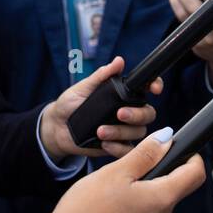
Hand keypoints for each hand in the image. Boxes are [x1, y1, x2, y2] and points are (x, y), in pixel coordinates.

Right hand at [3, 132, 205, 212]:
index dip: (191, 157)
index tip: (175, 148)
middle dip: (154, 173)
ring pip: (154, 204)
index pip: (195, 175)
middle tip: (124, 168)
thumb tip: (167, 138)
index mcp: (162, 200)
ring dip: (140, 192)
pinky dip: (130, 209)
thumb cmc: (85, 210)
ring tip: (109, 191)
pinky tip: (106, 210)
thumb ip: (145, 154)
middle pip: (172, 188)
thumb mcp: (115, 172)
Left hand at [40, 56, 162, 159]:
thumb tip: (118, 61)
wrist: (56, 128)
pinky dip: (118, 148)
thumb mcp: (82, 88)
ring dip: (121, 132)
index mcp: (122, 94)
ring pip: (138, 133)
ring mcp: (124, 130)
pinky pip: (128, 150)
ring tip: (100, 131)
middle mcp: (129, 111)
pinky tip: (104, 143)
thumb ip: (101, 76)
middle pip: (148, 113)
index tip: (154, 88)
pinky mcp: (118, 147)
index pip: (146, 88)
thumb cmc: (69, 104)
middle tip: (120, 113)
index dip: (156, 85)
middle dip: (137, 114)